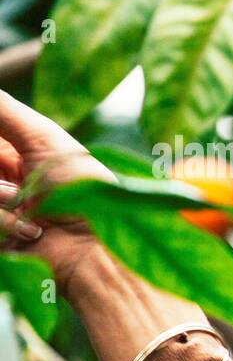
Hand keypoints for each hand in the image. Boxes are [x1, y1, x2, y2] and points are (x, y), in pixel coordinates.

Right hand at [0, 88, 113, 291]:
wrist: (95, 251)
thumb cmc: (81, 192)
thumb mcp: (44, 140)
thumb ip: (4, 110)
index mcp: (19, 151)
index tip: (4, 153)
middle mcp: (6, 179)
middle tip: (17, 187)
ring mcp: (1, 210)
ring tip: (24, 205)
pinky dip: (2, 224)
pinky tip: (30, 231)